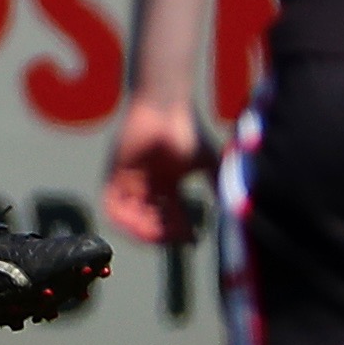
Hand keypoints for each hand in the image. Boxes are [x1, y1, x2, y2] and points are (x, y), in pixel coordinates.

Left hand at [102, 93, 212, 247]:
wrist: (167, 105)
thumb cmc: (188, 129)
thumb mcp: (209, 163)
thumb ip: (218, 186)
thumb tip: (232, 210)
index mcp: (167, 183)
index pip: (170, 217)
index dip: (180, 231)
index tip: (193, 238)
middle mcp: (147, 184)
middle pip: (150, 221)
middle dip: (162, 234)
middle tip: (176, 237)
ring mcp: (130, 179)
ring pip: (130, 216)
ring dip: (144, 231)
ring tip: (160, 234)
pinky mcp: (115, 173)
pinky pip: (112, 204)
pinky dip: (124, 220)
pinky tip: (142, 225)